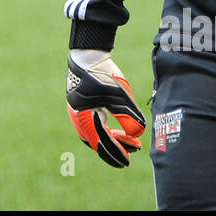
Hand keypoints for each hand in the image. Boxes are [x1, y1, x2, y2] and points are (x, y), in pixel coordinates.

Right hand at [67, 49, 145, 167]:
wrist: (88, 54)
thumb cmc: (104, 72)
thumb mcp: (121, 95)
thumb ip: (129, 116)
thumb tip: (137, 135)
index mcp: (85, 115)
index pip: (102, 140)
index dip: (116, 151)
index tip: (128, 161)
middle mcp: (78, 117)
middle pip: (96, 141)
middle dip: (114, 150)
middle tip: (129, 158)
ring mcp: (78, 113)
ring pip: (94, 135)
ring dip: (111, 141)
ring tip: (129, 143)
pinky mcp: (82, 108)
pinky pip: (93, 126)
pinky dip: (105, 131)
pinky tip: (118, 132)